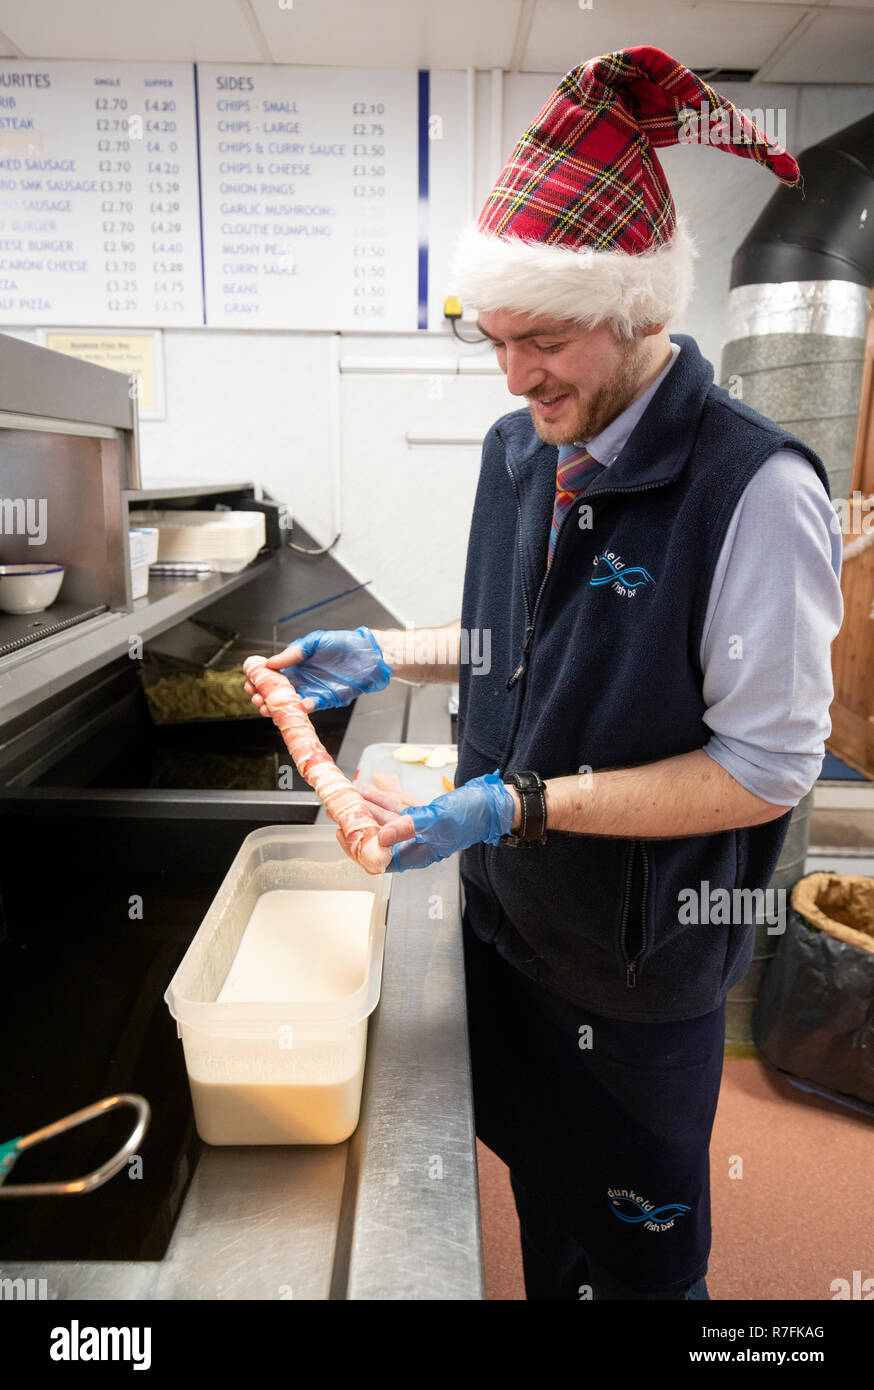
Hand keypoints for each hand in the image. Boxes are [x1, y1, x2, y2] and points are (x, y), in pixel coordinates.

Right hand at [244, 626, 390, 714]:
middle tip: (256, 698)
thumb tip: (271, 663)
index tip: (250, 682)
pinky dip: (298, 709)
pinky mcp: (323, 700)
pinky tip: (292, 708)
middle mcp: (300, 678)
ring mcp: (310, 690)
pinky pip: (307, 707)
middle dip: (262, 695)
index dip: (258, 679)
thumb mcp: (314, 642)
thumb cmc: (342, 644)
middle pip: (274, 691)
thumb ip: (293, 653)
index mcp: (294, 663)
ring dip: (275, 706)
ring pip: (287, 702)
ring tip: (266, 708)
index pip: (270, 673)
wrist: (368, 655)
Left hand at [343, 770, 515, 872]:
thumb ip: (406, 827)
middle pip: (381, 839)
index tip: (344, 835)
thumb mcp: (435, 820)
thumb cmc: (469, 816)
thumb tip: (379, 837)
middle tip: (344, 813)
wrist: (492, 802)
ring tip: (355, 798)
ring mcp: (422, 828)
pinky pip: (401, 809)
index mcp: (418, 854)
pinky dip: (387, 801)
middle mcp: (417, 844)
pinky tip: (373, 791)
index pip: (380, 859)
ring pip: (389, 821)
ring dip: (372, 810)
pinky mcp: (427, 814)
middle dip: (362, 826)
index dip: (360, 849)